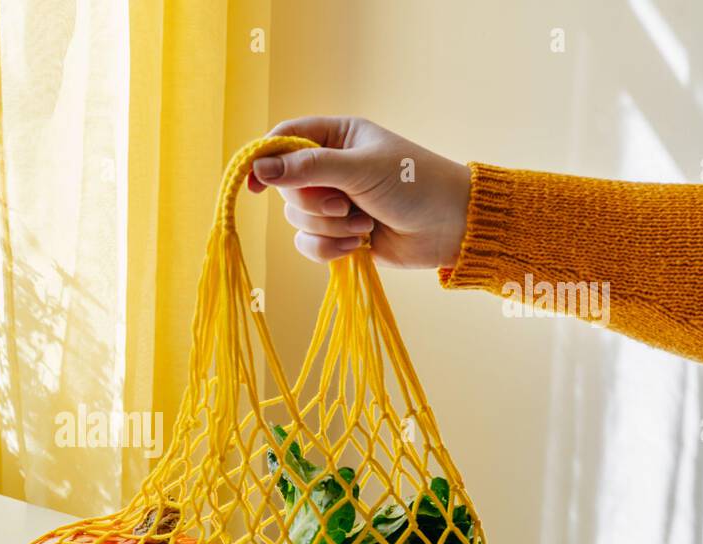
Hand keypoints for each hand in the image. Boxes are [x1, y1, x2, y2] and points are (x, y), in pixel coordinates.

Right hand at [249, 116, 470, 268]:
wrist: (450, 227)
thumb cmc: (414, 184)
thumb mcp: (359, 169)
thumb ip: (307, 168)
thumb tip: (259, 169)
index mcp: (338, 137)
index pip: (286, 139)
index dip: (265, 159)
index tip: (252, 183)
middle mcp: (331, 167)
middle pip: (288, 187)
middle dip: (314, 203)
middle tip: (344, 204)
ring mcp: (334, 202)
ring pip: (298, 219)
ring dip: (329, 227)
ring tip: (364, 224)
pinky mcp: (339, 233)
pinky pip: (310, 244)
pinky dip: (330, 248)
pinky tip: (359, 244)